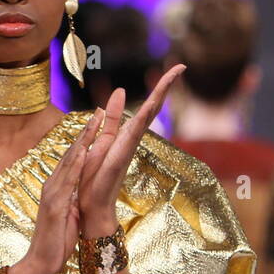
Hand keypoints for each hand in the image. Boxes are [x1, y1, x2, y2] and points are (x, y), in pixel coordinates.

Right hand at [13, 113, 102, 273]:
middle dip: (86, 133)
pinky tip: (83, 153)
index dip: (86, 140)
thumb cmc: (56, 242)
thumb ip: (71, 200)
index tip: (99, 123)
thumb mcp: (68, 215)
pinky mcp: (54, 206)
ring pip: (68, 162)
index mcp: (57, 188)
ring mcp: (52, 195)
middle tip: (100, 113)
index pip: (73, 159)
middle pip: (71, 154)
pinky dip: (75, 166)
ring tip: (95, 124)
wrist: (40, 263)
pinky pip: (66, 182)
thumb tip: (79, 190)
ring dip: (82, 142)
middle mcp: (52, 186)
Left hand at [77, 64, 184, 235]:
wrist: (92, 208)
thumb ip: (109, 120)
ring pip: (147, 117)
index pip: (144, 107)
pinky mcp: (120, 156)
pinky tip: (150, 105)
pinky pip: (133, 134)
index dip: (157, 89)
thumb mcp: (98, 141)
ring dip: (159, 96)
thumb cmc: (93, 180)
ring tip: (173, 75)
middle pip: (152, 108)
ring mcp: (128, 147)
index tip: (172, 70)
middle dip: (165, 87)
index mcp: (125, 135)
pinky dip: (143, 119)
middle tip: (180, 66)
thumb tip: (116, 96)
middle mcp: (131, 140)